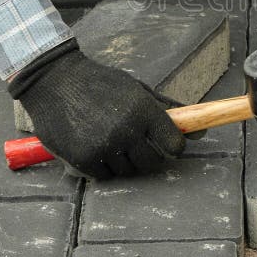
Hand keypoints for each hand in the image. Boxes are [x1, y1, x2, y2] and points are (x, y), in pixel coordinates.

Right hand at [8, 39, 184, 177]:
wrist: (55, 80)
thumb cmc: (101, 83)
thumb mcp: (137, 89)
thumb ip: (168, 109)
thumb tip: (201, 129)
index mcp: (144, 110)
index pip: (175, 144)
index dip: (174, 146)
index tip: (167, 144)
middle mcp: (127, 130)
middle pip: (153, 162)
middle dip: (149, 156)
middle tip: (136, 144)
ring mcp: (105, 146)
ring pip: (128, 171)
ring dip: (124, 161)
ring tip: (111, 140)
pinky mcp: (84, 159)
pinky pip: (104, 176)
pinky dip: (102, 167)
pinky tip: (95, 146)